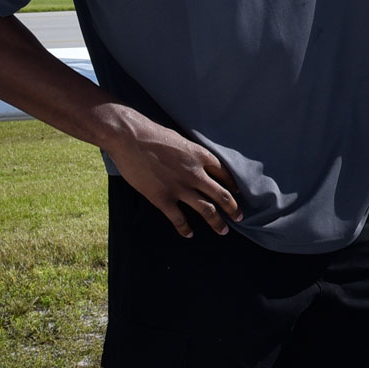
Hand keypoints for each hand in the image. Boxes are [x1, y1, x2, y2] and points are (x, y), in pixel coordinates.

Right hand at [104, 111, 241, 237]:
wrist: (128, 138)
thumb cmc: (152, 134)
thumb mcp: (180, 139)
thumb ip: (191, 153)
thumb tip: (196, 162)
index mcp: (200, 156)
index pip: (225, 174)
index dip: (233, 185)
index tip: (237, 193)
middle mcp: (195, 173)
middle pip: (221, 195)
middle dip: (233, 208)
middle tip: (239, 217)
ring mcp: (179, 187)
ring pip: (206, 209)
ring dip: (217, 222)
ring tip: (223, 230)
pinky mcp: (162, 198)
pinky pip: (179, 218)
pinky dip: (185, 228)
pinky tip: (189, 234)